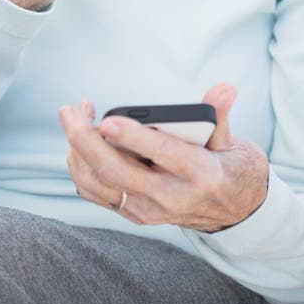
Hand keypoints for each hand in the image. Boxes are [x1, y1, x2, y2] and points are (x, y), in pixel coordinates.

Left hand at [59, 84, 269, 232]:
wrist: (234, 211)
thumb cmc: (230, 168)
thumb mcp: (232, 142)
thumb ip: (220, 114)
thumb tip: (225, 89)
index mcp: (199, 174)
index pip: (161, 155)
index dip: (133, 138)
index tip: (108, 120)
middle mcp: (170, 197)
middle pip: (117, 172)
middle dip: (86, 141)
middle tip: (69, 111)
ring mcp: (148, 210)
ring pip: (99, 184)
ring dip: (78, 150)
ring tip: (76, 116)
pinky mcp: (134, 214)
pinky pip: (96, 193)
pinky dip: (80, 166)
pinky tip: (80, 141)